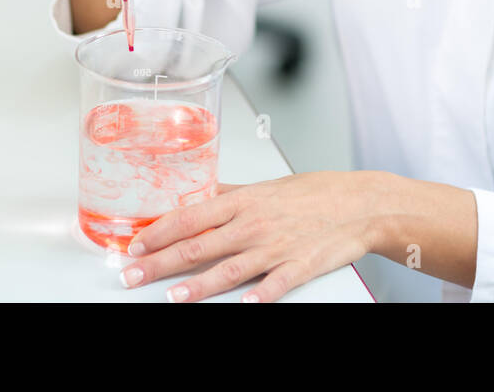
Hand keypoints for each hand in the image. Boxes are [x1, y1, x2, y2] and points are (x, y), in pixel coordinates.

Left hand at [118, 171, 381, 302]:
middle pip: (199, 246)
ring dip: (198, 285)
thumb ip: (232, 195)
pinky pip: (276, 284)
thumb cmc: (314, 193)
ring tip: (173, 297)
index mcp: (244, 202)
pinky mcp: (299, 266)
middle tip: (133, 276)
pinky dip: (260, 296)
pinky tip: (245, 306)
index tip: (134, 245)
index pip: (190, 217)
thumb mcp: (267, 187)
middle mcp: (254, 224)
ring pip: (229, 269)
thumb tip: (200, 195)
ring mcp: (276, 247)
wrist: (360, 203)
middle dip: (161, 262)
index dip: (158, 232)